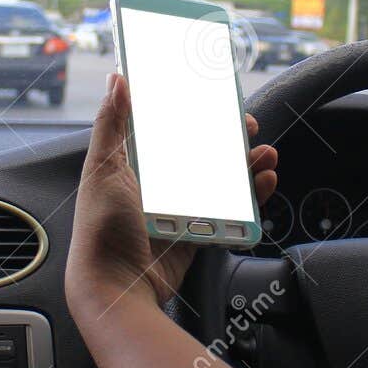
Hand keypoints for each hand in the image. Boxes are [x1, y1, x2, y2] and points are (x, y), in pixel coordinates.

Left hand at [67, 72, 277, 316]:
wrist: (118, 288)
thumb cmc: (102, 229)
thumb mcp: (102, 169)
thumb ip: (110, 124)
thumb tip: (116, 79)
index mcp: (134, 164)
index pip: (168, 128)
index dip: (192, 111)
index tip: (217, 97)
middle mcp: (159, 184)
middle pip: (202, 151)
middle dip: (229, 137)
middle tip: (248, 127)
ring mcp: (181, 209)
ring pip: (222, 179)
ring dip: (247, 164)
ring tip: (264, 155)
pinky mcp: (199, 232)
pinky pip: (231, 210)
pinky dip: (252, 196)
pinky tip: (264, 182)